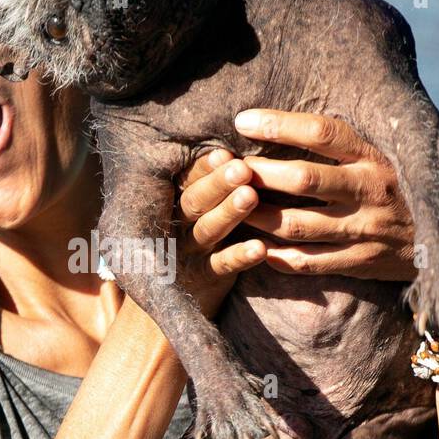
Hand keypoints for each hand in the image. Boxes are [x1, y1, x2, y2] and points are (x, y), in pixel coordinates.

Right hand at [173, 150, 269, 318]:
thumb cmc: (204, 236)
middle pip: (194, 202)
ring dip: (229, 213)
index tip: (225, 154)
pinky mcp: (205, 278)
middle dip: (217, 185)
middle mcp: (179, 225)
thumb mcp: (202, 207)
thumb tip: (249, 140)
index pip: (188, 180)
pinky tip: (261, 248)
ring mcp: (190, 253)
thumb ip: (216, 182)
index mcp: (178, 201)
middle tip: (241, 168)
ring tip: (251, 196)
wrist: (181, 297)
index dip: (205, 168)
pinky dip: (240, 255)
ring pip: (207, 231)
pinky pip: (222, 265)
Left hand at [179, 108, 438, 295]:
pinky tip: (253, 247)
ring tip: (230, 205)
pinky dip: (278, 257)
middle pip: (305, 180)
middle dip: (260, 174)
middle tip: (226, 167)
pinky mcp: (363, 262)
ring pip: (300, 225)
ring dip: (259, 217)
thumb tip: (318, 83)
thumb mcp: (396, 147)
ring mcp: (368, 229)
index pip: (323, 133)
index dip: (279, 125)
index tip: (243, 120)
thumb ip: (355, 132)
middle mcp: (372, 190)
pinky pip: (311, 263)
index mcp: (378, 154)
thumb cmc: (412, 182)